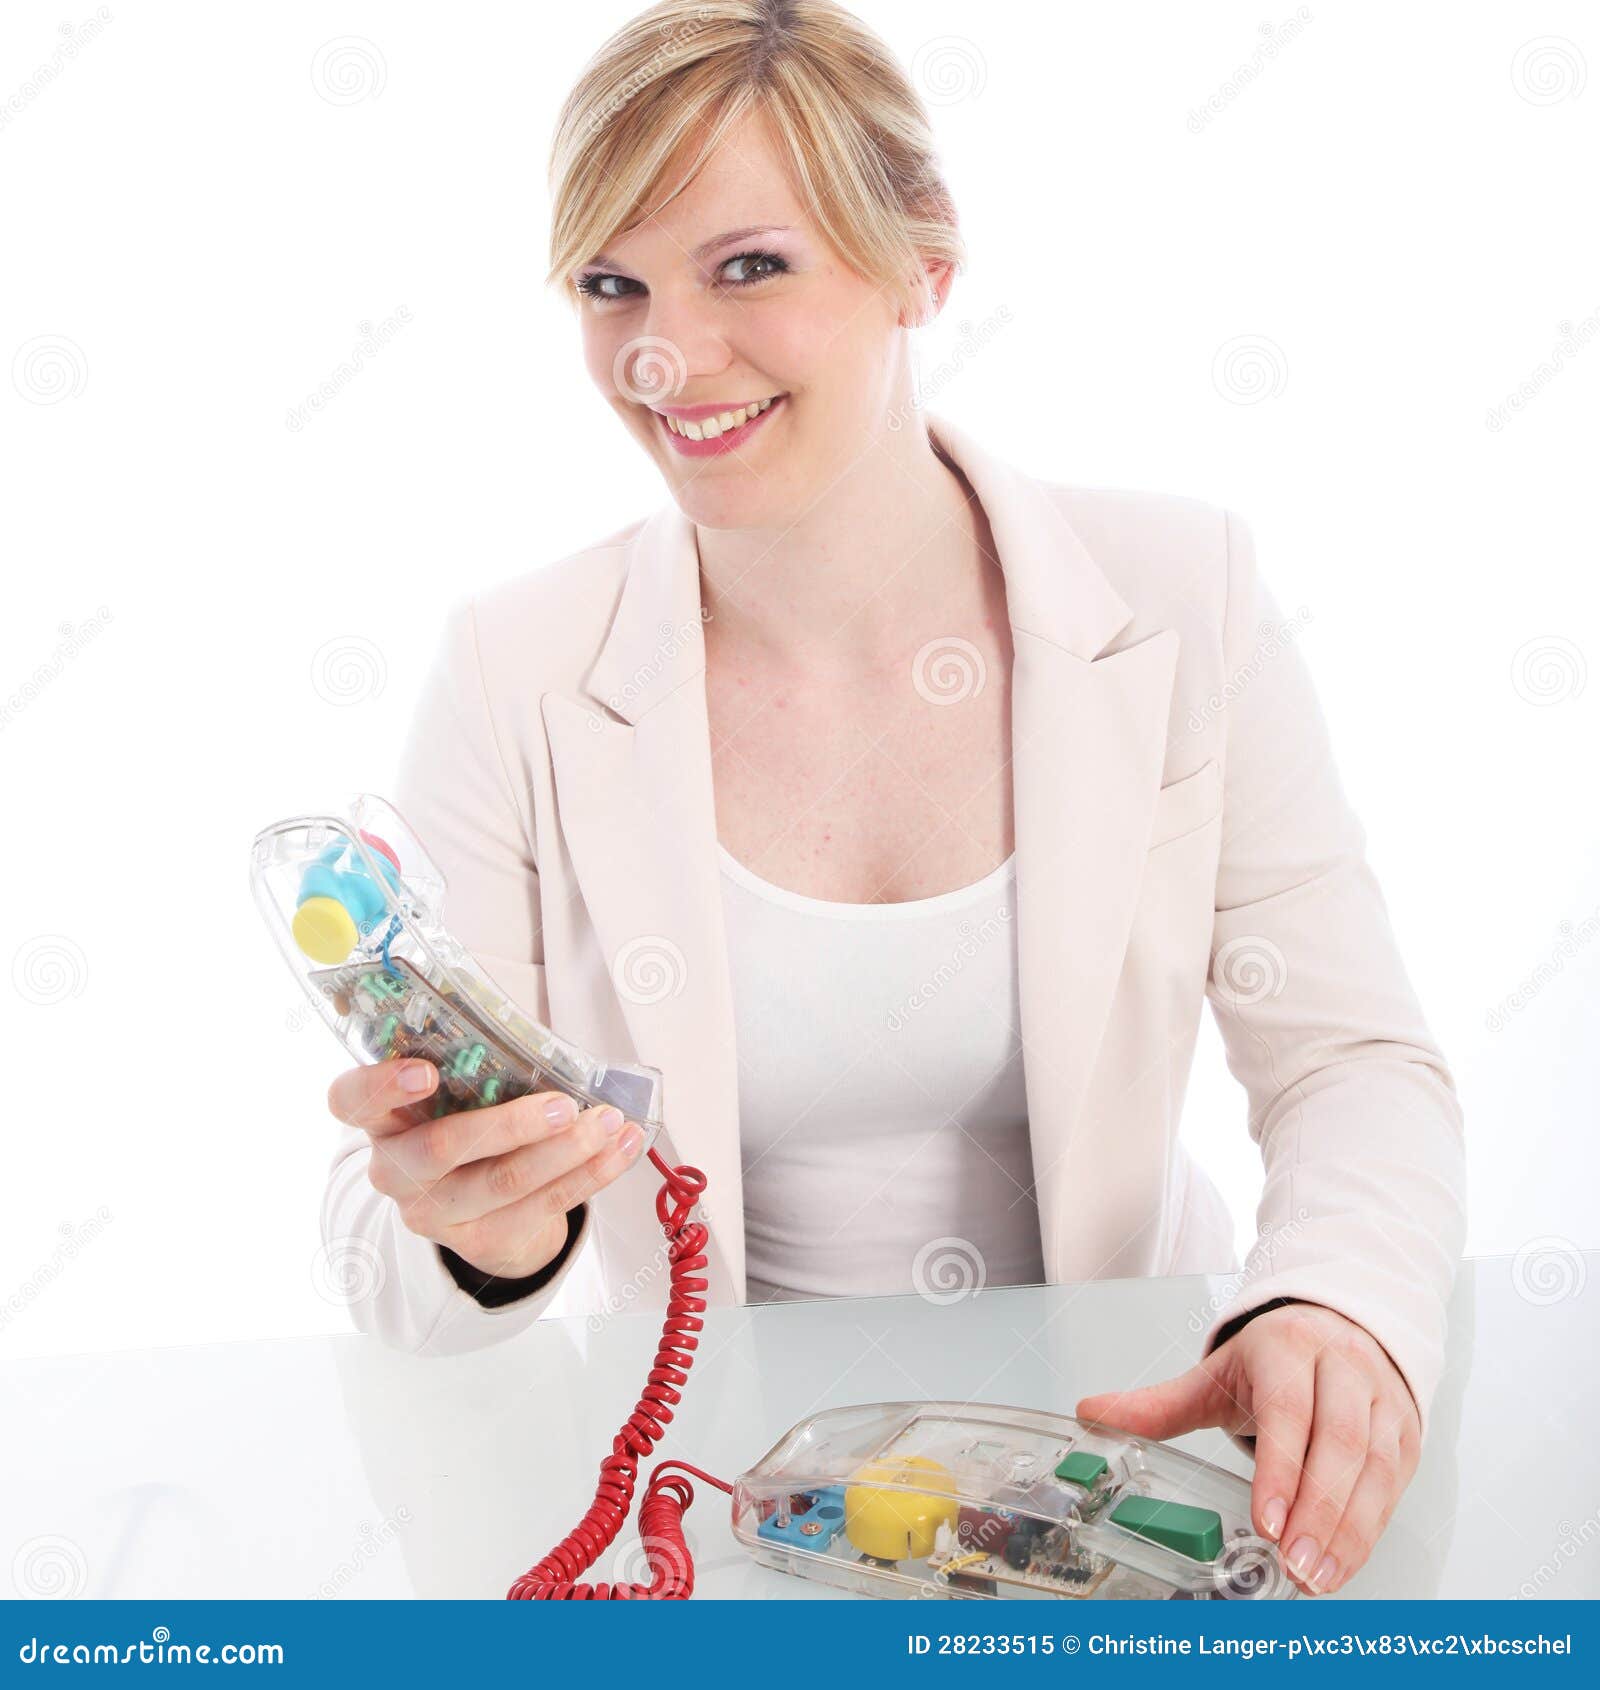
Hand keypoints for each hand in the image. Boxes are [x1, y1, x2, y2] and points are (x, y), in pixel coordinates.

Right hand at [327, 1058, 646, 1279]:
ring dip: (566, 1151)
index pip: (351, 1100)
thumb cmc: (470, 1120)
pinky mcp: (486, 1238)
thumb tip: (534, 1033)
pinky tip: (621, 1146)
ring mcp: (439, 1212)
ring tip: (607, 1122)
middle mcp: (399, 1170)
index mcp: (382, 1119)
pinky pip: (545, 1205)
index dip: (383, 1085)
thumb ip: (474, 1061)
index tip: (425, 1070)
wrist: (482, 1208)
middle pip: (441, 1149)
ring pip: (503, 1182)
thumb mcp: (457, 1092)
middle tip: (561, 1105)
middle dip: (508, 1125)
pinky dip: (592, 1173)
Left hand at [1076, 1302, 1419, 1594]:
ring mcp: (1380, 1399)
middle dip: (1318, 1512)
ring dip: (1350, 1530)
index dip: (1282, 1468)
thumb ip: (1157, 1404)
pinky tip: (1344, 1562)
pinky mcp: (1404, 1432)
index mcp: (1287, 1348)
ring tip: (1317, 1576)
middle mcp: (1342, 1369)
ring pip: (1374, 1468)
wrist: (1339, 1323)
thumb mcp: (1215, 1374)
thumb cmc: (1275, 1359)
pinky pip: (1394, 1484)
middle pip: (1339, 1444)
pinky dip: (1371, 1529)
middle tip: (1293, 1564)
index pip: (1289, 1411)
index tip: (1267, 1521)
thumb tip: (1091, 1413)